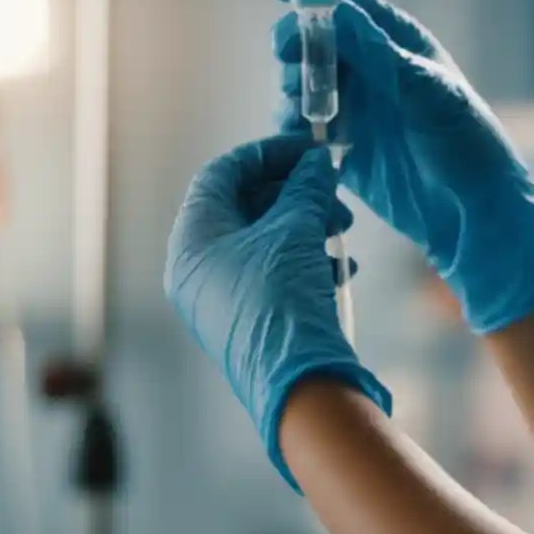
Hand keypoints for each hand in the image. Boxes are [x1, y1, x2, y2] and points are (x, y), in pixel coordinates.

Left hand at [164, 134, 390, 488]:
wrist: (298, 385)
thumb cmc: (283, 300)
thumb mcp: (296, 231)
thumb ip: (306, 188)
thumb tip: (318, 163)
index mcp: (191, 241)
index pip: (220, 175)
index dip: (266, 154)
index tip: (308, 149)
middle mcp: (196, 269)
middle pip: (242, 206)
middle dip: (293, 192)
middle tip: (333, 189)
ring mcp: (219, 298)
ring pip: (262, 241)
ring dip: (306, 224)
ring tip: (342, 226)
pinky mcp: (247, 321)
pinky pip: (272, 274)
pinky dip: (305, 260)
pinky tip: (340, 266)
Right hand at [267, 0, 533, 332]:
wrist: (474, 213)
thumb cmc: (466, 142)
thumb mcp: (423, 86)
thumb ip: (373, 47)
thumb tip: (327, 4)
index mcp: (396, 43)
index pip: (346, 3)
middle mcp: (371, 71)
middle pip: (313, 40)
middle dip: (294, 43)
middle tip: (290, 57)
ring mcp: (355, 109)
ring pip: (301, 84)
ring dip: (291, 87)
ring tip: (301, 102)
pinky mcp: (341, 148)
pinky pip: (300, 128)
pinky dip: (291, 127)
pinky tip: (298, 133)